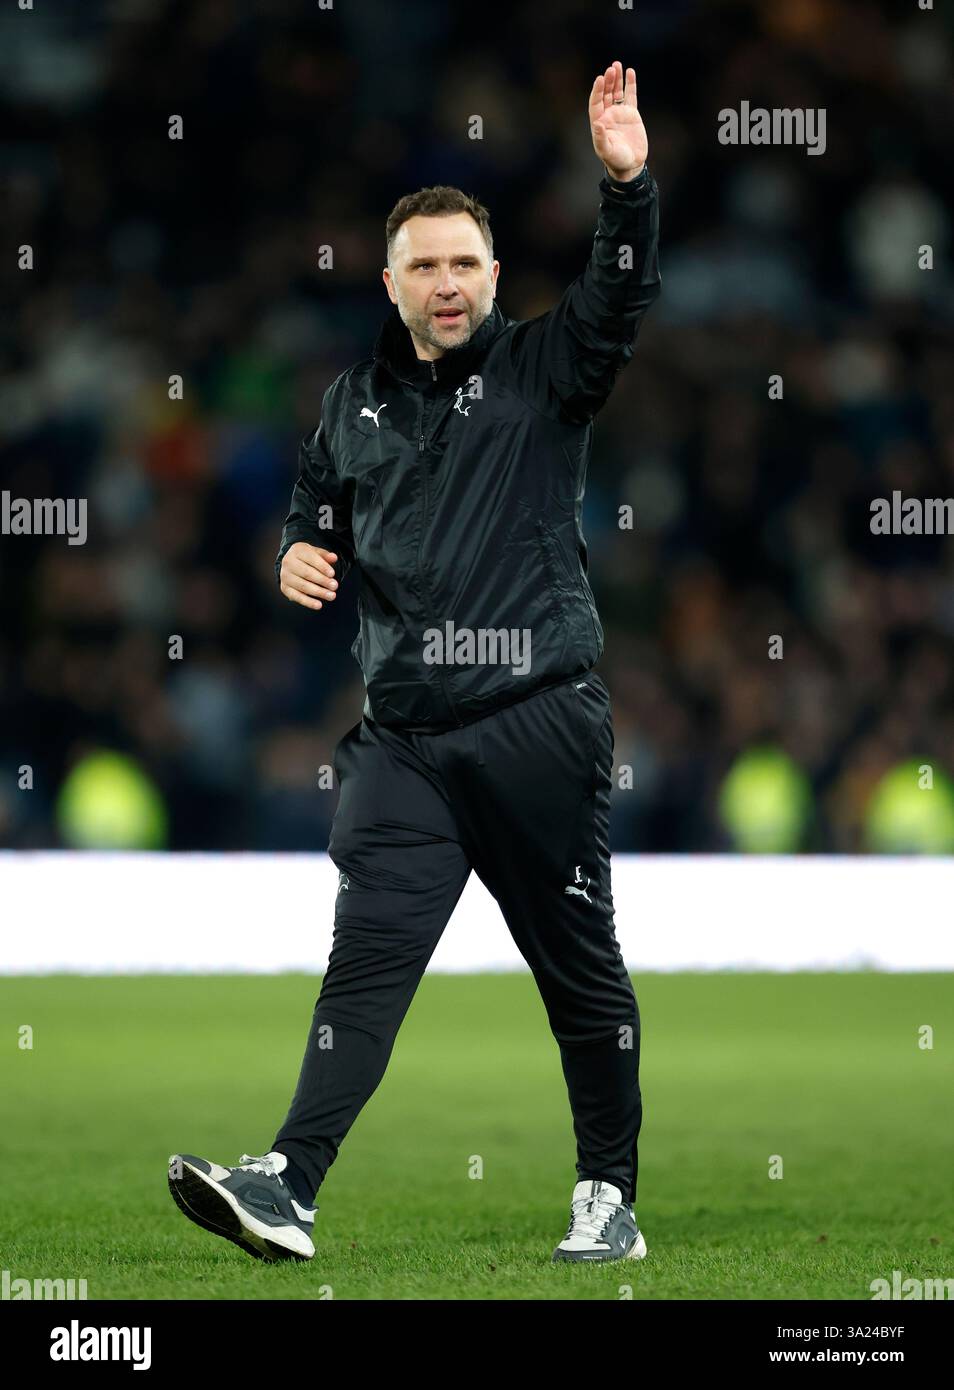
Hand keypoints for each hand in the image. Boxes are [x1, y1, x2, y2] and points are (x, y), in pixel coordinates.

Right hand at [280, 542, 338, 610]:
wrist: (290, 563)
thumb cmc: (307, 558)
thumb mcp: (315, 552)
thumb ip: (325, 555)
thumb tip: (334, 558)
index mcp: (297, 550)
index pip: (311, 558)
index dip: (322, 566)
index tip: (333, 574)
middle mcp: (288, 562)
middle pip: (307, 573)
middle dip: (322, 580)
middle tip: (335, 586)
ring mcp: (285, 576)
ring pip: (303, 586)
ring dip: (319, 592)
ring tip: (332, 596)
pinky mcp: (285, 588)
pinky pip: (297, 597)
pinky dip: (308, 602)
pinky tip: (319, 605)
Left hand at [589, 61, 647, 181]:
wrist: (630, 164)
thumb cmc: (616, 160)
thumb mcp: (606, 151)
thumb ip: (600, 138)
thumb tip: (597, 124)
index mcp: (599, 122)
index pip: (596, 102)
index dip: (597, 90)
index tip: (600, 78)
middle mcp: (607, 115)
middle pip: (605, 93)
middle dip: (607, 81)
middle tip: (611, 69)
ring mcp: (619, 113)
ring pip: (616, 92)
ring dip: (616, 79)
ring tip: (617, 65)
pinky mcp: (631, 114)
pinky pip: (630, 96)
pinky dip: (630, 84)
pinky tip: (630, 72)